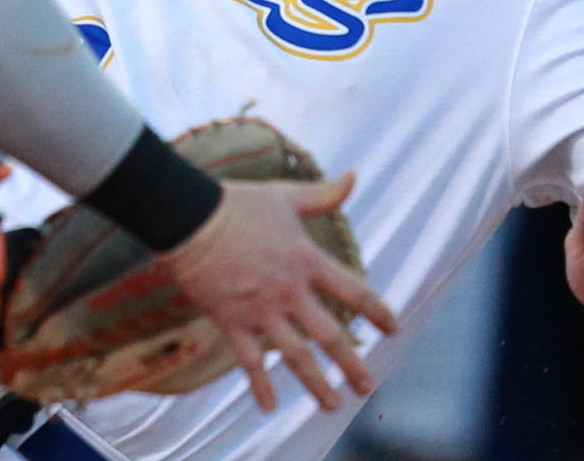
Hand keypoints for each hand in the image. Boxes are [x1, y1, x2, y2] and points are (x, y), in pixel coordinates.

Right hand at [158, 174, 396, 412]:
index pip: (354, 291)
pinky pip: (249, 360)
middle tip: (366, 386)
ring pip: (297, 356)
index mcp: (307, 261)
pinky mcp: (232, 321)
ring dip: (317, 383)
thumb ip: (322, 195)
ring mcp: (262, 310)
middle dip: (352, 365)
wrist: (190, 218)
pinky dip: (260, 384)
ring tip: (332, 405)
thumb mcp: (285, 196)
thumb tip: (353, 177)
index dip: (377, 312)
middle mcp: (290, 291)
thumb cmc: (237, 204)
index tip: (393, 328)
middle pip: (331, 336)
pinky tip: (270, 406)